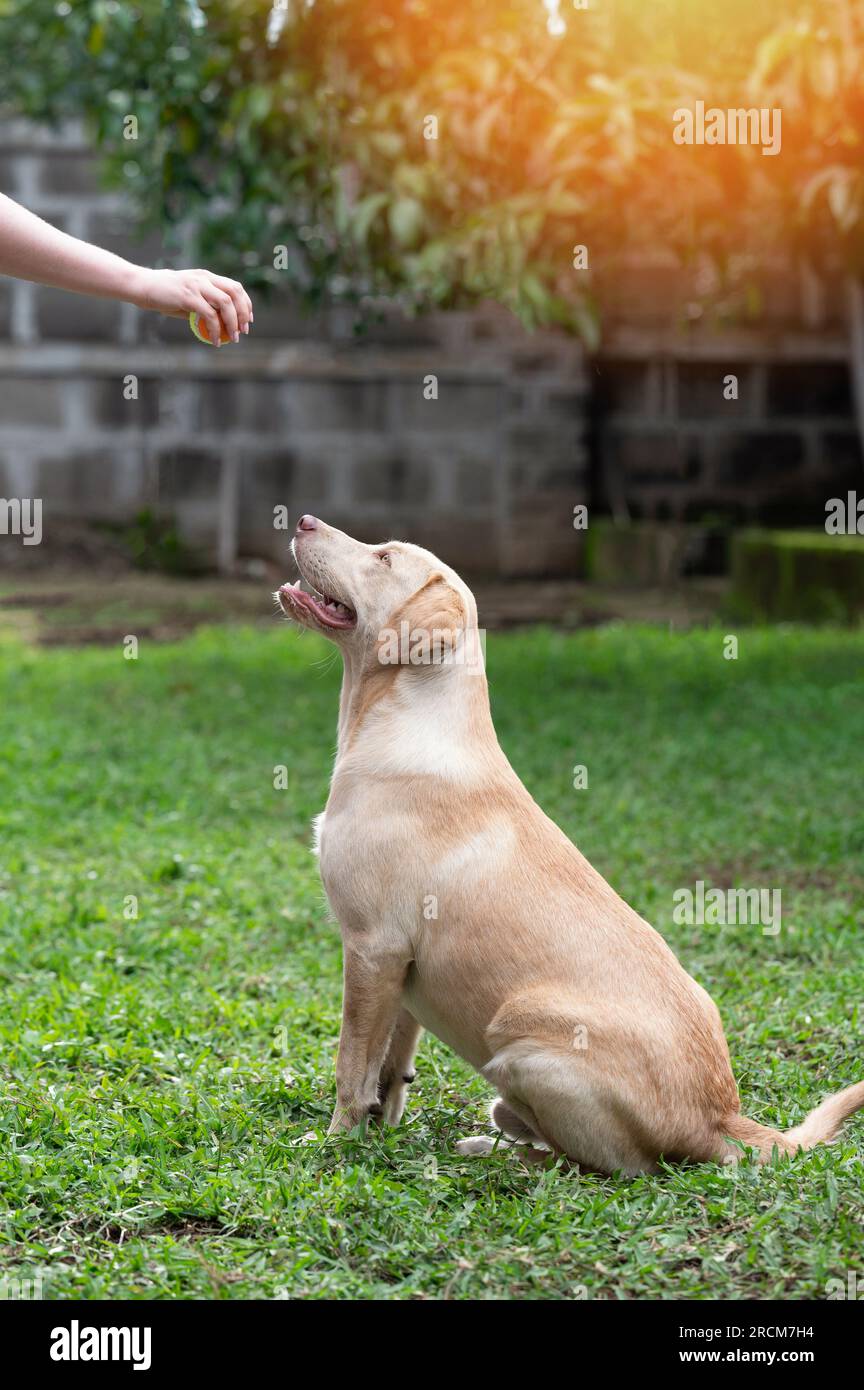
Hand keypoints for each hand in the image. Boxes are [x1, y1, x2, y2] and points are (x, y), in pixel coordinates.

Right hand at [130, 266, 252, 344]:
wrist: (142, 286)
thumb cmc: (163, 294)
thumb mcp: (188, 298)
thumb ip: (203, 306)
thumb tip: (217, 323)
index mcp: (206, 276)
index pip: (234, 287)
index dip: (246, 303)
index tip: (248, 319)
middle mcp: (204, 278)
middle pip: (235, 293)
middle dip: (243, 313)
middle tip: (244, 331)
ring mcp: (196, 286)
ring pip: (225, 303)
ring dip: (233, 322)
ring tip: (233, 337)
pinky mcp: (188, 296)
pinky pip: (209, 315)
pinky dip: (215, 330)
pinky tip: (214, 341)